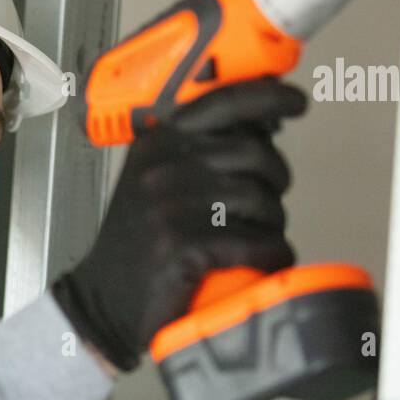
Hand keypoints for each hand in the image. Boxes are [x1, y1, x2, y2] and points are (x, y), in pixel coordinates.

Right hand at [51, 78, 306, 372]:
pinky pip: (259, 243)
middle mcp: (161, 168)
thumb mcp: (156, 183)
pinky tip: (260, 262)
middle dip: (274, 180)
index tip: (294, 102)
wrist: (104, 302)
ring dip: (270, 225)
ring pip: (262, 200)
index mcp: (156, 144)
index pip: (222, 101)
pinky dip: (271, 256)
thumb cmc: (139, 246)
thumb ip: (196, 152)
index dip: (269, 97)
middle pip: (254, 153)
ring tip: (253, 238)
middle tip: (264, 204)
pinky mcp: (184, 247)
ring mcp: (171, 207)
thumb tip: (260, 128)